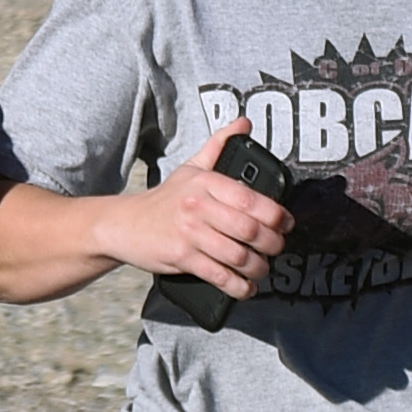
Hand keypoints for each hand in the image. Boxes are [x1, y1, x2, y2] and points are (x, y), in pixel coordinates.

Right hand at [92, 121, 292, 300]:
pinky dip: (238, 286)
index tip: (287, 224)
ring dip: (258, 267)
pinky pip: (219, 275)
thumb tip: (244, 123)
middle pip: (249, 230)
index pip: (251, 199)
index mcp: (206, 183)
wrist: (124, 224)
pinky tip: (247, 287)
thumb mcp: (191, 168)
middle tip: (278, 248)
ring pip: (237, 255)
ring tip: (263, 269)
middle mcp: (198, 206)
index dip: (276, 215)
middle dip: (272, 244)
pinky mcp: (182, 258)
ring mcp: (190, 234)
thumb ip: (218, 145)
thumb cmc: (163, 199)